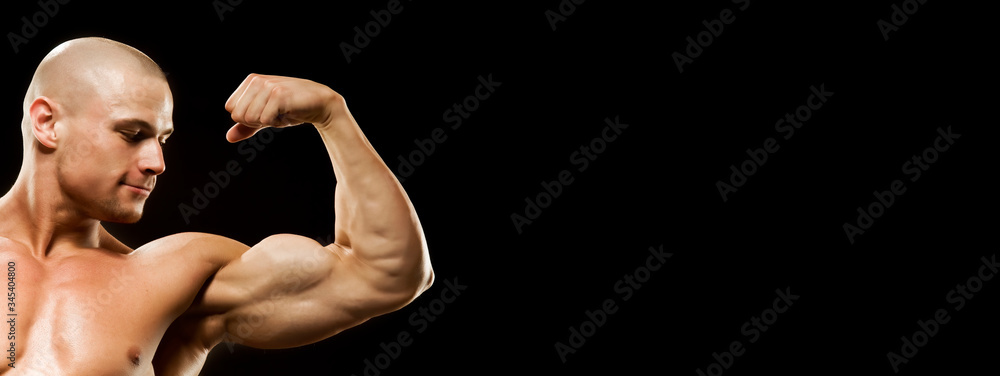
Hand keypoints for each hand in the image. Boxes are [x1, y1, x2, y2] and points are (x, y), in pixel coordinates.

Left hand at [224, 74, 342, 142]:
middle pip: (238, 115)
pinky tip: (288, 113)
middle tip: (275, 113)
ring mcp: (267, 86)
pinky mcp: (278, 95)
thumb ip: (246, 126)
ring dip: (267, 122)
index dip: (248, 118)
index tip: (266, 112)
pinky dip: (276, 122)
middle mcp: (256, 80)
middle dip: (256, 121)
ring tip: (282, 112)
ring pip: (249, 118)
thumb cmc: (292, 108)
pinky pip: (264, 120)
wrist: (319, 104)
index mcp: (250, 81)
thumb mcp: (266, 116)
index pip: (231, 108)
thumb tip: (229, 137)